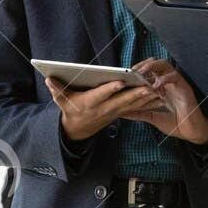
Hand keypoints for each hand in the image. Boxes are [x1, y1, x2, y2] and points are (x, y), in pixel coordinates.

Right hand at [46, 76, 164, 141]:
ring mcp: (114, 112)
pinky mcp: (120, 113)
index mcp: (90, 103)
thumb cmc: (70, 111)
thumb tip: (48, 78)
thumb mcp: (61, 101)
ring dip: (145, 99)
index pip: (101, 95)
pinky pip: (136, 109)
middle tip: (148, 87)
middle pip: (121, 101)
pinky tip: (159, 97)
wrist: (78, 129)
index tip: (120, 82)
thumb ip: (56, 89)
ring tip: (158, 90)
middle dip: (135, 94)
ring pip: (132, 105)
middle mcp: (104, 108)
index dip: (110, 89)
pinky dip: (147, 103)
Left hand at [119, 59, 207, 144]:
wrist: (192, 132)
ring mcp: (176, 83)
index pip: (149, 72)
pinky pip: (174, 76)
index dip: (138, 70)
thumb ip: (139, 113)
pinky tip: (155, 86)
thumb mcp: (152, 118)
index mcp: (161, 87)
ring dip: (152, 66)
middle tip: (132, 70)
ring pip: (165, 65)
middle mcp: (168, 82)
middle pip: (156, 64)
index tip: (125, 74)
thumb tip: (122, 113)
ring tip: (141, 73)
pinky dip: (163, 79)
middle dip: (143, 64)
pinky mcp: (184, 87)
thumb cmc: (175, 124)